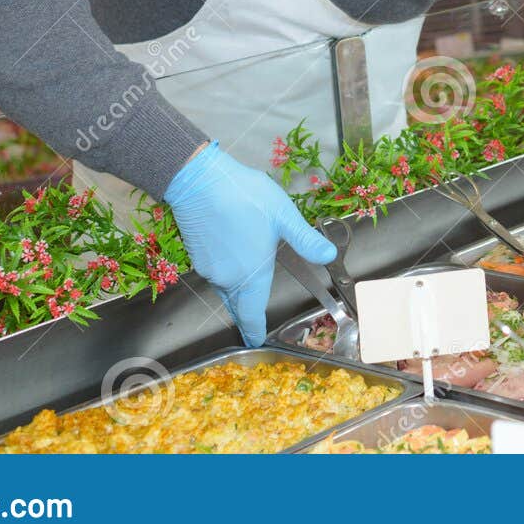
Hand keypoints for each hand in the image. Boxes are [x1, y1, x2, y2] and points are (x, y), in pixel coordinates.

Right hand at [163, 141, 335, 346]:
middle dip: (246, 315)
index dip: (255, 330)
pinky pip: (213, 274)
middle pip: (237, 304)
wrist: (199, 181)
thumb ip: (305, 240)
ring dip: (235, 294)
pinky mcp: (196, 254)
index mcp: (251, 274)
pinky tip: (231, 260)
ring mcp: (207, 267)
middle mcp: (226, 277)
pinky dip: (224, 275)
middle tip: (253, 323)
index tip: (256, 341)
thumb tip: (328, 256)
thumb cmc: (244, 197)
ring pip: (224, 289)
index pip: (252, 314)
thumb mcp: (284, 216)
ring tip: (246, 291)